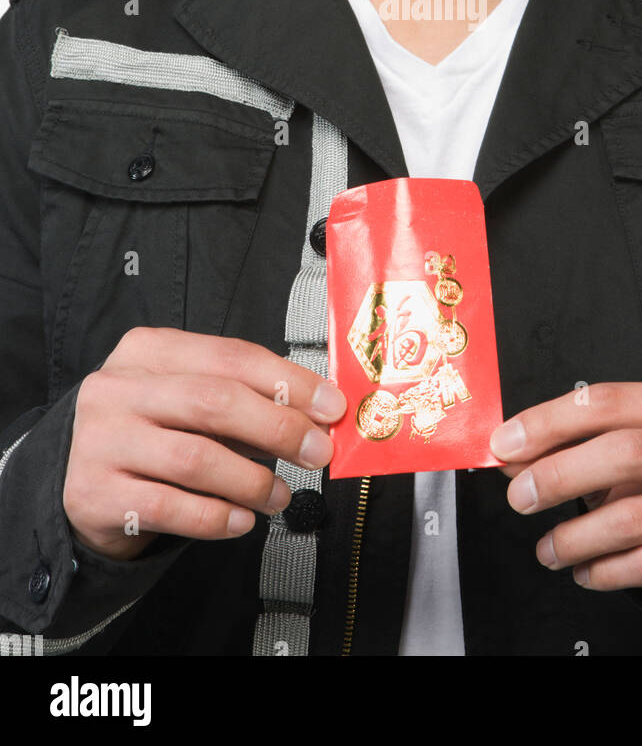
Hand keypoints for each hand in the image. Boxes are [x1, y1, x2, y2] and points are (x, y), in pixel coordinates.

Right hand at [64, 327, 346, 560]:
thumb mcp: (187, 399)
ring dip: (252, 480)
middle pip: (215, 401)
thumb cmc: (150, 432)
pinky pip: (170, 507)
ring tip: (280, 496)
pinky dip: (217, 517)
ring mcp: (102, 440)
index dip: (289, 382)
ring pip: (195, 458)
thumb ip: (244, 400)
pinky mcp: (94, 494)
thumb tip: (315, 417)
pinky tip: (242, 520)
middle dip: (279, 428)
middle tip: (318, 452)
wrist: (80, 478)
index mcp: (149, 350)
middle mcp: (119, 388)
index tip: (331, 406)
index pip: (231, 357)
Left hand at [488, 380, 641, 616]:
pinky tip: (586, 572)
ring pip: (634, 518)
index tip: (504, 443)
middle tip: (517, 498)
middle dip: (558, 475)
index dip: (550, 421)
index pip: (610, 401)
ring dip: (575, 536)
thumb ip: (578, 446)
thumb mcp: (638, 448)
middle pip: (624, 452)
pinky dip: (606, 571)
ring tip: (548, 549)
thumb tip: (511, 456)